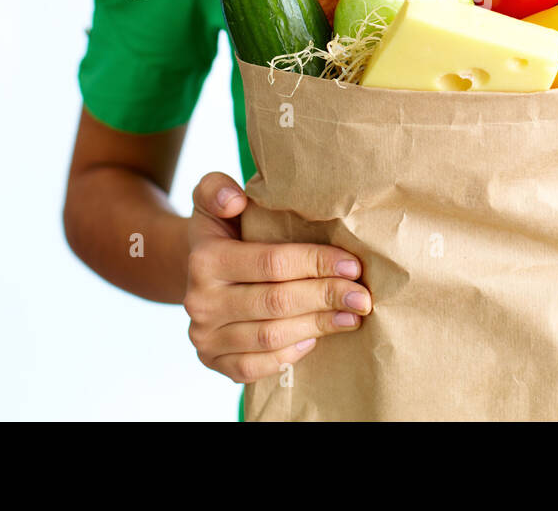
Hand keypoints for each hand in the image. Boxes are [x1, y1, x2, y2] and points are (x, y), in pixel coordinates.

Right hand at [183, 172, 372, 382]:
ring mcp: (204, 336)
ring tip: (351, 316)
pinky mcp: (213, 361)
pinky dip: (289, 354)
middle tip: (363, 296)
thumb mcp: (213, 199)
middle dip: (326, 297)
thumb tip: (235, 201)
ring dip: (317, 327)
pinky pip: (255, 367)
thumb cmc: (222, 230)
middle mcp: (200, 301)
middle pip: (276, 302)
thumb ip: (218, 189)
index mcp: (205, 259)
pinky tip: (315, 338)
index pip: (272, 263)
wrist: (194, 270)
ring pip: (270, 337)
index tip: (352, 265)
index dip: (316, 264)